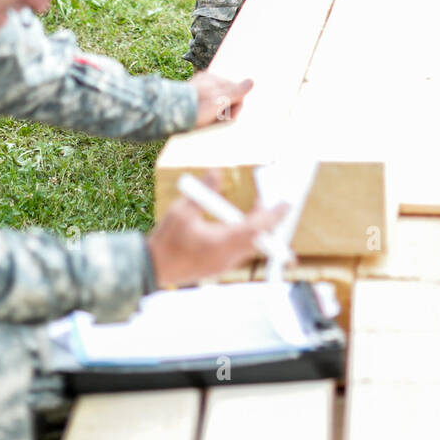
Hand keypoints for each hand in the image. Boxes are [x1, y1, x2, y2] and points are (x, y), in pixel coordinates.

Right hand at [147, 172, 288, 288]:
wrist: (153, 269)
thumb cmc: (166, 241)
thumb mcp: (182, 211)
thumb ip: (204, 191)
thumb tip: (218, 171)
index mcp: (223, 243)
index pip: (258, 228)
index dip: (274, 215)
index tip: (286, 203)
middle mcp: (229, 257)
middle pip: (259, 238)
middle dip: (268, 219)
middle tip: (273, 199)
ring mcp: (225, 264)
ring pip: (251, 245)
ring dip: (257, 227)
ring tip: (258, 206)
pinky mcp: (220, 267)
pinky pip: (241, 250)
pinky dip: (246, 236)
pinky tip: (240, 222)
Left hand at [192, 73, 253, 126]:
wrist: (171, 114)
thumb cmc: (196, 107)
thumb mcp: (219, 99)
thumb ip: (236, 91)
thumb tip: (251, 81)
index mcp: (213, 78)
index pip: (235, 91)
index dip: (236, 106)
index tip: (231, 117)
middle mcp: (206, 83)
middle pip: (226, 98)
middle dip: (226, 110)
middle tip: (218, 120)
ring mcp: (198, 92)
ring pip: (217, 104)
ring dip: (217, 115)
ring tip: (209, 122)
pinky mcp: (192, 102)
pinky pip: (207, 108)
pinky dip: (209, 116)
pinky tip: (205, 122)